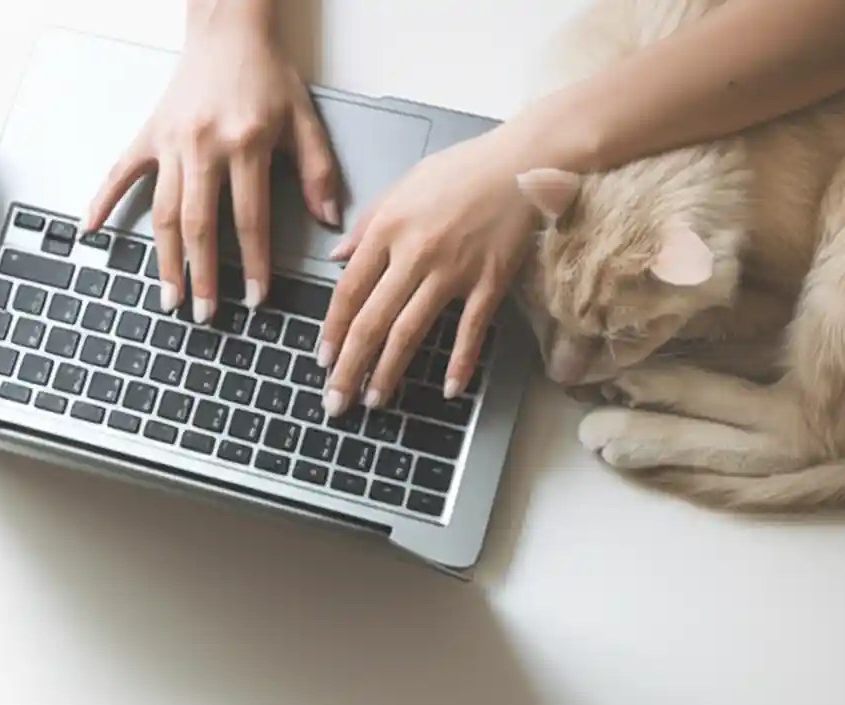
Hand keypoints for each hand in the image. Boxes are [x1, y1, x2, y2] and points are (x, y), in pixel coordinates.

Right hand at [83, 24, 337, 321]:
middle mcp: (204, 146)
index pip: (250, 219)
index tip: (255, 299)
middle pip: (201, 225)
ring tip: (168, 296)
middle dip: (202, 275)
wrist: (228, 29)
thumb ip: (318, 171)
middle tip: (204, 314)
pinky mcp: (150, 135)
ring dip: (165, 259)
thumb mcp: (304, 119)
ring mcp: (172, 142)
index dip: (253, 264)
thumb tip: (328, 220)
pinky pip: (121, 173)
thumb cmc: (266, 74)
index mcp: (246, 144)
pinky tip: (91, 230)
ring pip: (164, 211)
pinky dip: (103, 201)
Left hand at [319, 131, 538, 414]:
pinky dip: (460, 362)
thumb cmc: (462, 170)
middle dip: (350, 367)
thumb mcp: (401, 185)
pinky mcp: (490, 282)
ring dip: (389, 371)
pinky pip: (470, 330)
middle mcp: (415, 254)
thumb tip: (336, 255)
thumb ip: (367, 224)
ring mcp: (453, 271)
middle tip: (336, 400)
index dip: (332, 330)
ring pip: (410, 332)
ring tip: (374, 400)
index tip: (322, 359)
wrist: (522, 163)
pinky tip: (450, 389)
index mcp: (388, 229)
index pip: (349, 291)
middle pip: (372, 321)